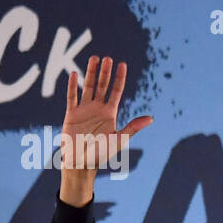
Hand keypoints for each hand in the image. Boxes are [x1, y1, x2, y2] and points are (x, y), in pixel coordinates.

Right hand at [60, 55, 151, 202]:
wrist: (81, 164)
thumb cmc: (101, 154)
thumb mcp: (119, 139)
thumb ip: (133, 127)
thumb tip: (151, 118)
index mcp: (110, 113)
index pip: (116, 91)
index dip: (119, 78)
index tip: (122, 64)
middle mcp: (97, 109)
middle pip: (102, 86)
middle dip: (106, 72)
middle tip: (108, 58)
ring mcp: (84, 110)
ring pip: (88, 87)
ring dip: (91, 73)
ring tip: (94, 58)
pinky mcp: (71, 114)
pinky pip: (71, 97)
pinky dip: (72, 86)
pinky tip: (74, 73)